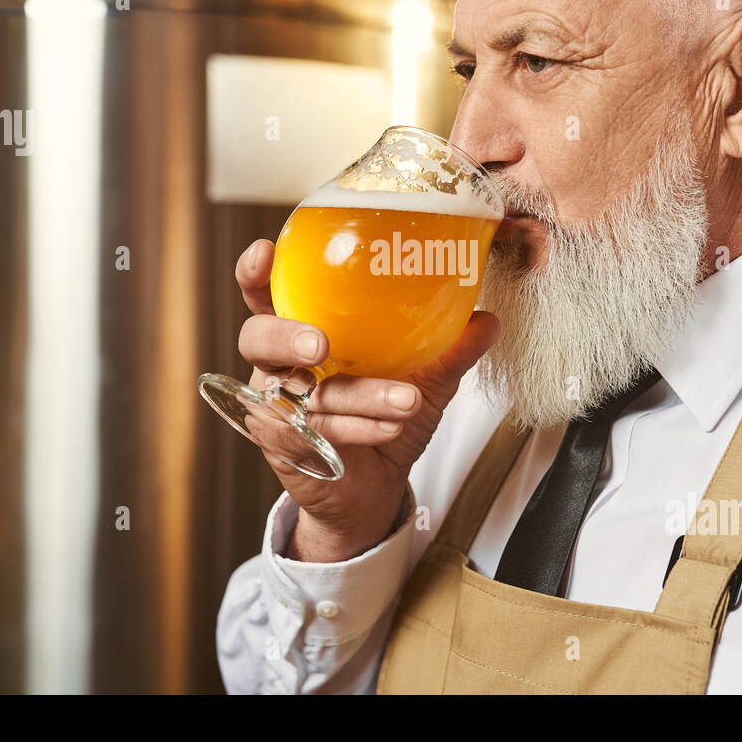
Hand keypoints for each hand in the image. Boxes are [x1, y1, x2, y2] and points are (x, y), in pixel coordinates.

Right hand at [233, 238, 499, 561]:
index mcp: (305, 328)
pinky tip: (390, 427)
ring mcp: (277, 408)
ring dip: (356, 395)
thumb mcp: (427, 379)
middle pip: (257, 338)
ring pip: (299, 393)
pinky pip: (313, 434)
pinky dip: (358, 429)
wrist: (378, 488)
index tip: (264, 253)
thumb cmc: (390, 416)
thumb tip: (486, 319)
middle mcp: (282, 364)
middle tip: (322, 344)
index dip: (255, 273)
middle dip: (286, 336)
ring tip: (407, 400)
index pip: (266, 292)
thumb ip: (451, 349)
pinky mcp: (285, 448)